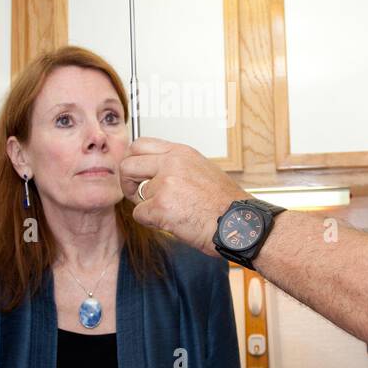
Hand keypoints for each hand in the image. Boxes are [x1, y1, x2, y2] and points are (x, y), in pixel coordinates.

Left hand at [119, 137, 249, 256]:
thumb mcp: (203, 170)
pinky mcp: (161, 206)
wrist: (239, 223)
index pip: (139, 144)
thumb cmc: (226, 203)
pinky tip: (172, 223)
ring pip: (135, 194)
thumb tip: (154, 170)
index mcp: (181, 153)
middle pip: (127, 165)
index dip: (133, 160)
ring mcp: (165, 184)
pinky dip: (151, 222)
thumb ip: (177, 166)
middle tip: (138, 195)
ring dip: (146, 206)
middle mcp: (171, 163)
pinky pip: (139, 214)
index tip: (137, 173)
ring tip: (168, 212)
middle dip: (128, 183)